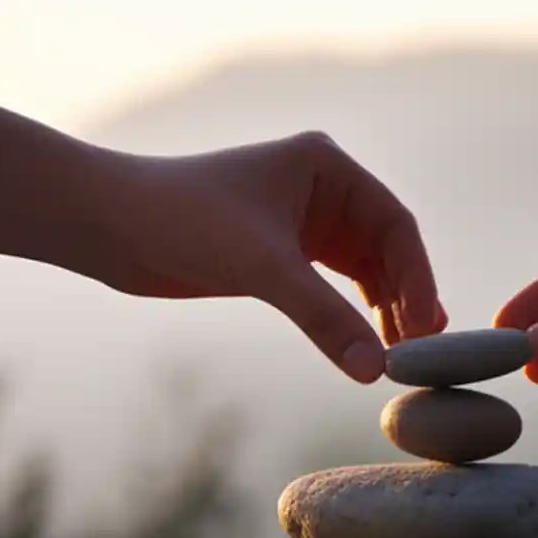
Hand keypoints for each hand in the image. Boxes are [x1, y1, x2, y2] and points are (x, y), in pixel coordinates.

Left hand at [93, 131, 445, 382]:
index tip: (428, 327)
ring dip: (383, 311)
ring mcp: (302, 222)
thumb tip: (375, 371)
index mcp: (327, 166)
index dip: (417, 278)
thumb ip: (324, 317)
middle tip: (426, 348)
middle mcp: (322, 189)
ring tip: (405, 355)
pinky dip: (350, 317)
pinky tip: (365, 347)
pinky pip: (332, 288)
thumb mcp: (262, 268)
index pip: (395, 225)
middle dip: (405, 298)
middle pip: (386, 250)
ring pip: (363, 272)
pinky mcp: (279, 253)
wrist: (109, 225)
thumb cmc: (183, 220)